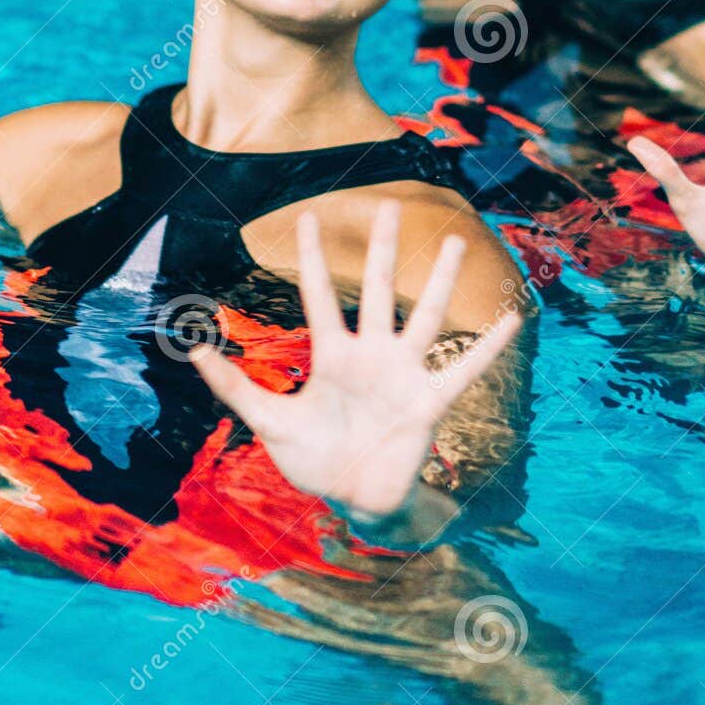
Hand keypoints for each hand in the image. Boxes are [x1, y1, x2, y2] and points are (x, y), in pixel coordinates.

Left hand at [187, 203, 521, 521]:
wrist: (354, 500)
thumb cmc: (314, 460)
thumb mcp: (269, 422)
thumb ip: (235, 387)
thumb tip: (193, 351)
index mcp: (332, 356)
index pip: (318, 295)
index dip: (311, 257)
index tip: (308, 215)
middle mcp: (370, 355)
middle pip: (375, 291)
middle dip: (381, 249)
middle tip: (387, 204)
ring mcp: (402, 375)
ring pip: (423, 317)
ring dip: (438, 281)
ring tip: (452, 241)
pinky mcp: (427, 402)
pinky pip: (462, 370)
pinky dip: (486, 347)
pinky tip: (510, 320)